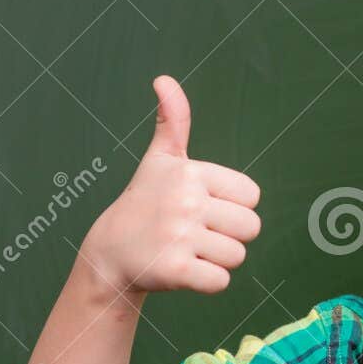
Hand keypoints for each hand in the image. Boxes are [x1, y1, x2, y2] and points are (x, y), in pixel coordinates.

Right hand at [81, 75, 261, 297]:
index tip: (202, 208)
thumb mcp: (160, 159)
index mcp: (192, 173)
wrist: (110, 253)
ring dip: (217, 261)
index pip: (252, 196)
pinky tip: (183, 271)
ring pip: (237, 257)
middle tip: (196, 234)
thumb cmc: (145, 202)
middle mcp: (186, 201)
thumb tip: (164, 79)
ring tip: (187, 250)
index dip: (233, 207)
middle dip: (229, 237)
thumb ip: (173, 120)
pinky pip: (221, 283)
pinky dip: (207, 283)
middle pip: (251, 228)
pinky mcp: (176, 271)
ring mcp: (179, 236)